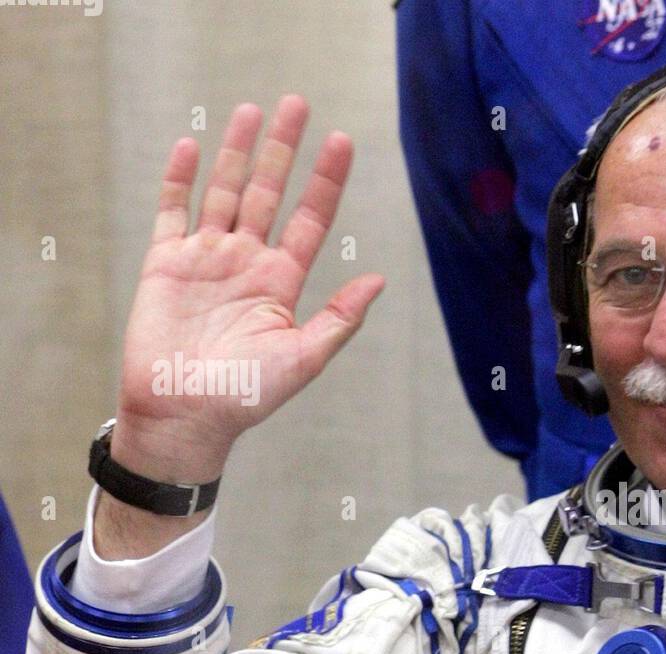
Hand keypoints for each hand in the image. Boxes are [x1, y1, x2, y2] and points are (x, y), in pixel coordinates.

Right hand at [115, 95, 383, 481]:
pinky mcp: (166, 264)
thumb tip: (378, 280)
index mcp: (281, 282)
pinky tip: (195, 146)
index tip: (341, 142)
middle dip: (282, 150)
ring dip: (237, 151)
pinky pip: (173, 211)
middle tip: (297, 103)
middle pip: (268, 192)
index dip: (326, 181)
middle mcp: (246, 263)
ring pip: (224, 192)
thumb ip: (339, 317)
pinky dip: (181, 179)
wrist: (184, 415)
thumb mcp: (304, 357)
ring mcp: (206, 259)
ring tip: (251, 109)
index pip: (310, 219)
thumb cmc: (246, 395)